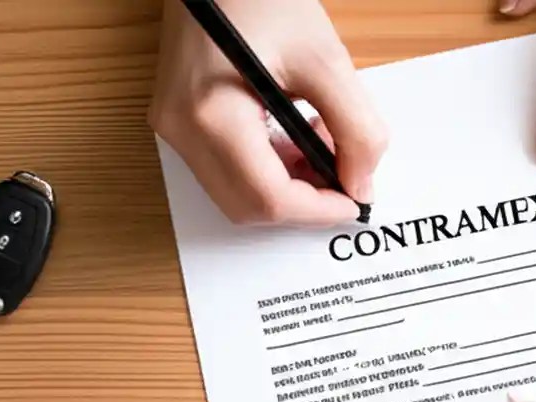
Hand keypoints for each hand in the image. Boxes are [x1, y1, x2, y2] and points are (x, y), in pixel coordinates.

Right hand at [150, 0, 387, 225]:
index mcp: (211, 113)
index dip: (318, 210)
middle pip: (248, 207)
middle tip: (343, 175)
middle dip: (303, 202)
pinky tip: (296, 138)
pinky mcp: (178, 122)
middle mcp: (181, 130)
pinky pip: (225, 171)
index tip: (355, 202)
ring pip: (236, 196)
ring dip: (287, 188)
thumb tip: (362, 184)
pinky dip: (267, 170)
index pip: (268, 197)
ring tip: (321, 144)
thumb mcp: (324, 58)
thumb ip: (355, 127)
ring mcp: (173, 128)